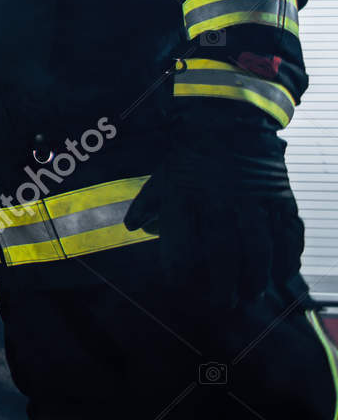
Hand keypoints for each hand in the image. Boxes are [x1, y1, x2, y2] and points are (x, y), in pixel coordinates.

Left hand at [124, 123, 285, 310]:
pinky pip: (288, 230)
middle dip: (222, 283)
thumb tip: (131, 229)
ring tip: (251, 294)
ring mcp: (253, 198)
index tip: (179, 287)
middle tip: (222, 304)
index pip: (180, 241)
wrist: (228, 114)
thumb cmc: (190, 150)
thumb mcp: (162, 173)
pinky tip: (284, 272)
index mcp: (185, 195)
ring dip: (256, 276)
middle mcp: (219, 200)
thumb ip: (147, 204)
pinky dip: (289, 254)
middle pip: (223, 252)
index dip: (179, 269)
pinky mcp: (279, 194)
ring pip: (259, 246)